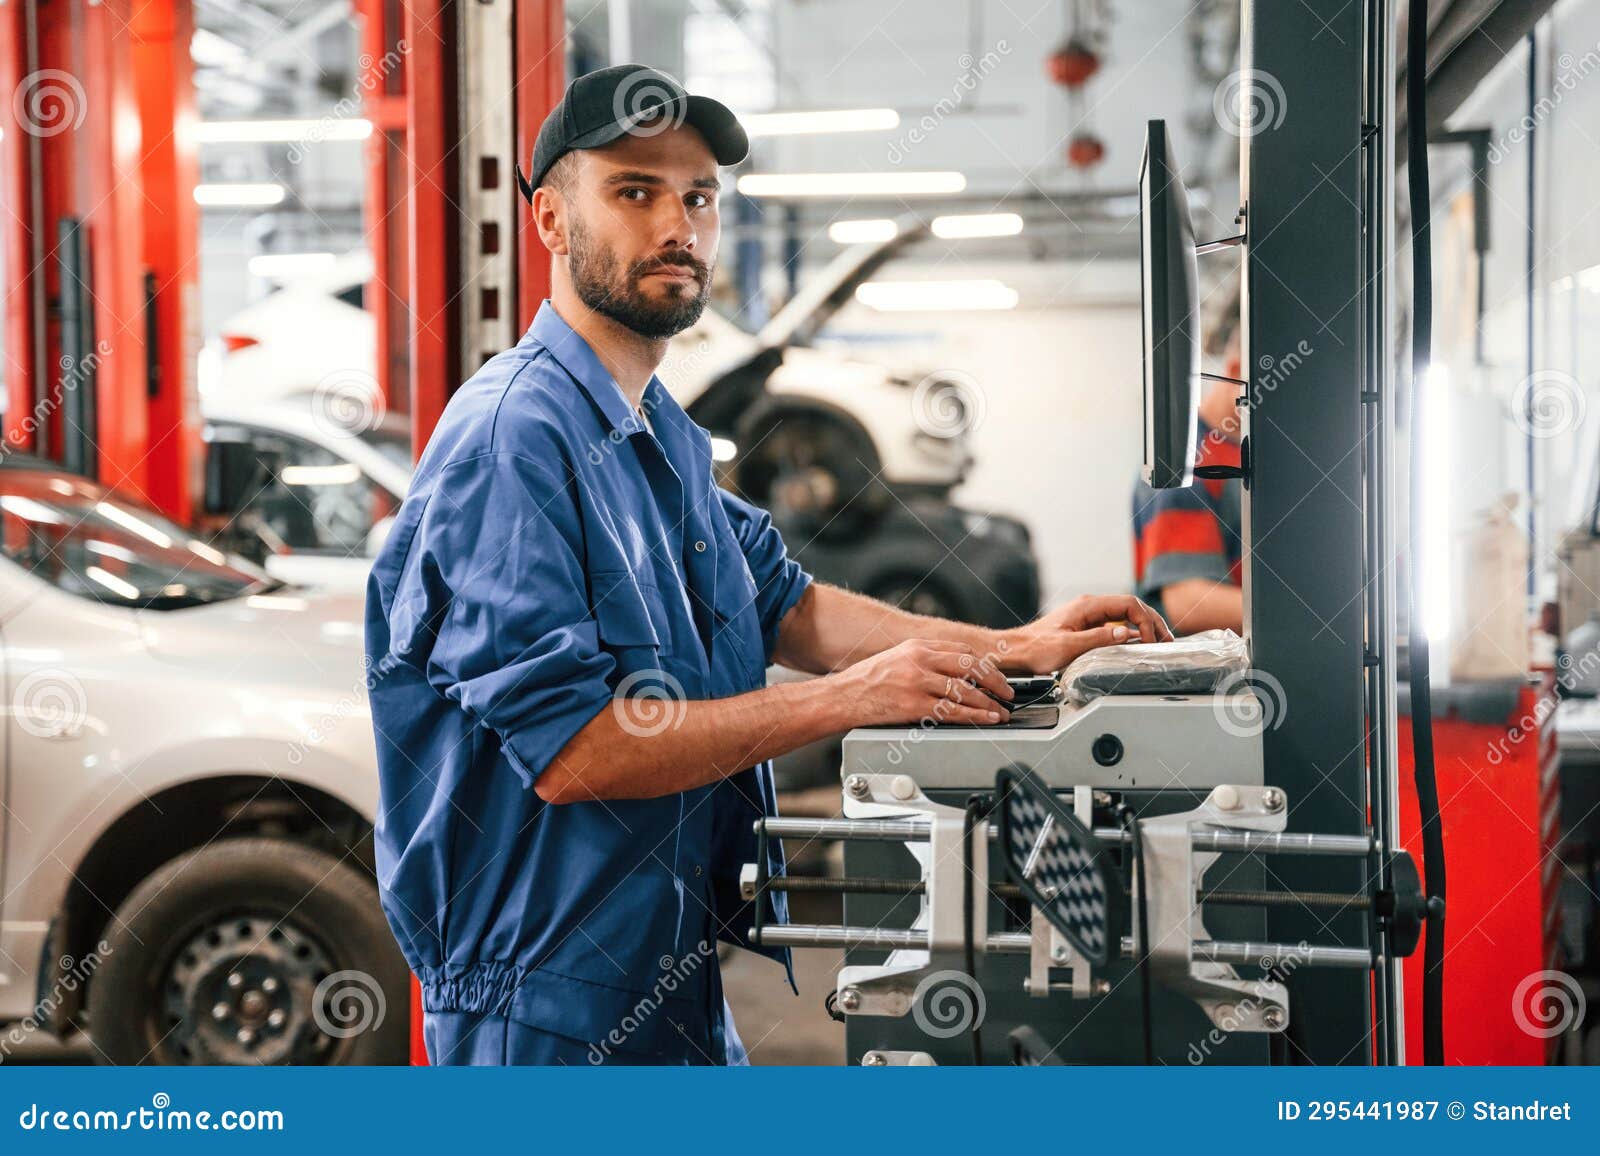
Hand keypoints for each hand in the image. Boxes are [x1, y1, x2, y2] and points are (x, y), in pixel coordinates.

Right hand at [831, 640, 1014, 727]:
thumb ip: (924, 659)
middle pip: (970, 667)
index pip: (963, 651)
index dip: (985, 664)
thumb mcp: (897, 658)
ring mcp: (917, 683)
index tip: (997, 674)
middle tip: (1008, 692)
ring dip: (989, 703)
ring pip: (965, 690)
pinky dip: (974, 716)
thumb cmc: (866, 681)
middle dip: (995, 681)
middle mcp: (920, 661)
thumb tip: (953, 669)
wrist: (842, 696)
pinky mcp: (913, 706)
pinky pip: (952, 711)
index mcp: (917, 647)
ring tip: (1001, 711)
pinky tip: (986, 719)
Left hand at [1007, 594, 1172, 673]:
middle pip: (1130, 607)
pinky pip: (1115, 625)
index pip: (1128, 604)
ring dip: (1143, 627)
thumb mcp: (1068, 646)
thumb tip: (1127, 633)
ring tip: (1159, 642)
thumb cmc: (1036, 649)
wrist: (1016, 651)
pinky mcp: (1086, 626)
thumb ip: (1098, 638)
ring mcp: (1088, 616)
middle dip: (1151, 622)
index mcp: (1087, 606)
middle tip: (1166, 641)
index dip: (1145, 621)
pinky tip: (1138, 644)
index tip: (1151, 640)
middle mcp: (1090, 607)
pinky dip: (1131, 633)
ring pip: (1125, 616)